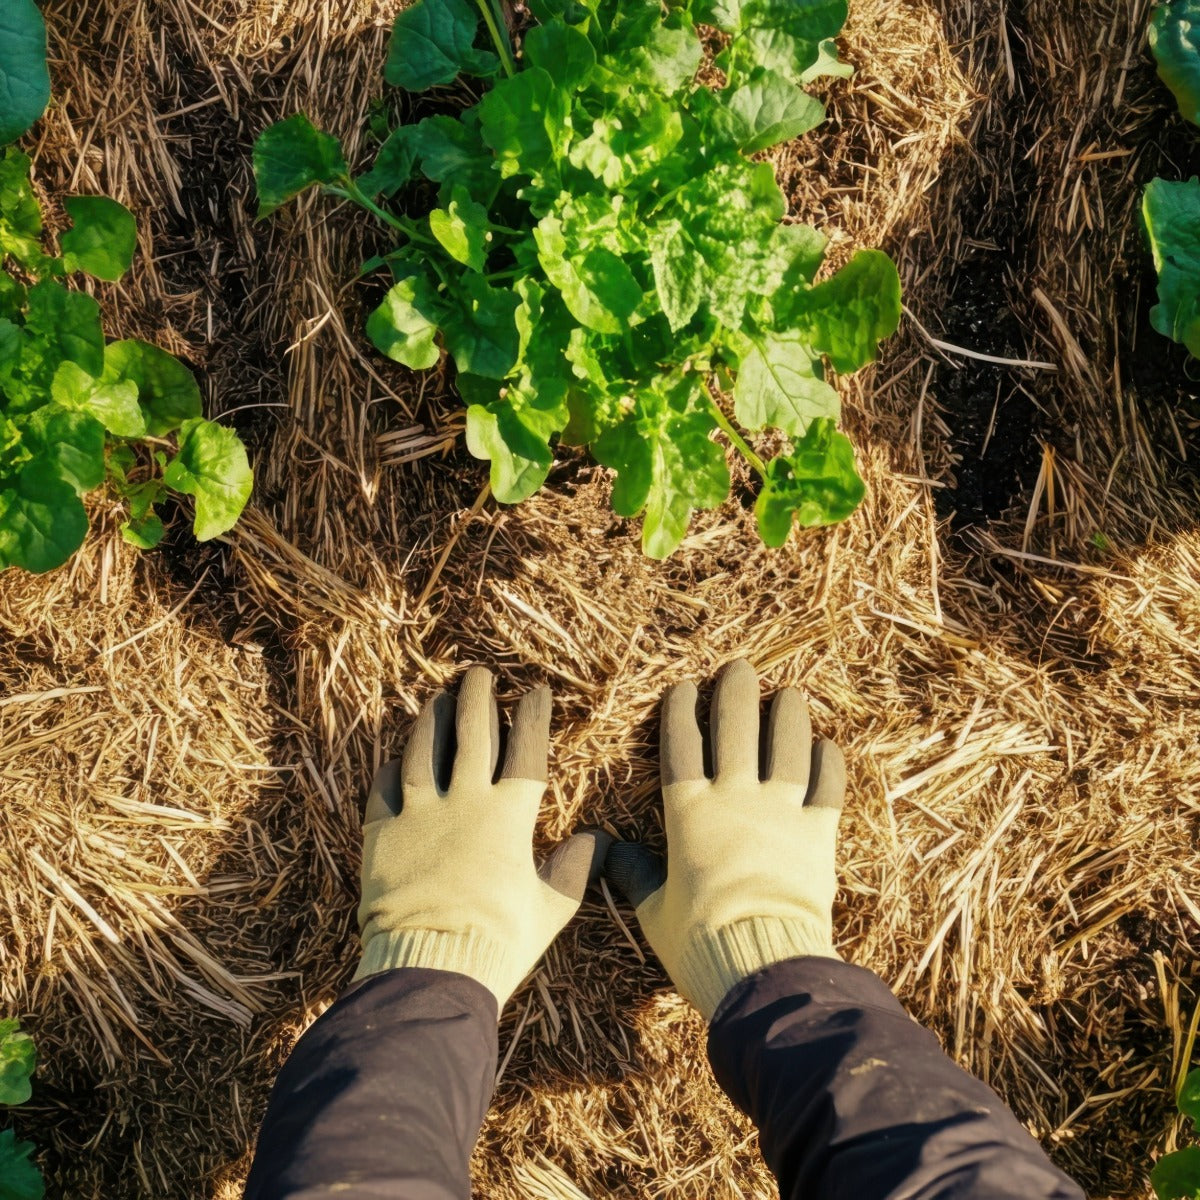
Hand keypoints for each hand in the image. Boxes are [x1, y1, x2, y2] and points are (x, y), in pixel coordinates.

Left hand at [356, 667, 609, 1008]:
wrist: (433, 969)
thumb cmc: (500, 942)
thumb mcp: (550, 908)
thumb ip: (575, 869)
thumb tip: (598, 842)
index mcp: (510, 817)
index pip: (526, 751)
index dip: (533, 717)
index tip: (536, 692)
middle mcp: (465, 803)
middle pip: (472, 735)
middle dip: (479, 699)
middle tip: (479, 674)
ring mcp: (419, 815)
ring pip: (424, 751)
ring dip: (433, 720)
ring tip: (438, 700)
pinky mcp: (381, 835)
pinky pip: (383, 789)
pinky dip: (390, 769)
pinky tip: (395, 759)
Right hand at [605, 659, 844, 1018]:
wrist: (762, 966)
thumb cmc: (699, 942)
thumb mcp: (654, 911)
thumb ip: (634, 874)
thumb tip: (607, 851)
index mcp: (688, 813)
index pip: (680, 745)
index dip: (680, 711)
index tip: (683, 687)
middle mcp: (734, 800)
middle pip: (735, 730)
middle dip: (735, 694)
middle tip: (738, 669)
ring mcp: (780, 814)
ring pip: (785, 747)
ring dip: (786, 716)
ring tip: (787, 693)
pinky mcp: (818, 835)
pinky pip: (826, 788)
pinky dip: (828, 764)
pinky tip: (825, 747)